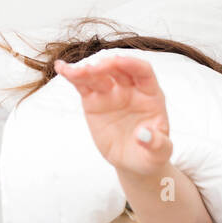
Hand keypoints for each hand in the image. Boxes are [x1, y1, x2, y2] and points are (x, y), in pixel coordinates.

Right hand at [54, 52, 172, 175]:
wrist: (132, 161)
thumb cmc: (150, 154)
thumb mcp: (159, 153)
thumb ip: (157, 144)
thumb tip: (144, 135)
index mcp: (150, 95)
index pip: (143, 71)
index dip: (131, 64)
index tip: (118, 61)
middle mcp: (130, 89)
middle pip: (118, 69)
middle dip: (106, 66)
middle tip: (93, 69)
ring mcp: (111, 93)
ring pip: (98, 75)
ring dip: (85, 71)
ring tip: (72, 72)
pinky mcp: (94, 101)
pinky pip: (83, 85)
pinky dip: (72, 76)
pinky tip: (62, 69)